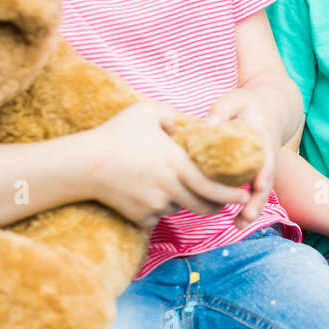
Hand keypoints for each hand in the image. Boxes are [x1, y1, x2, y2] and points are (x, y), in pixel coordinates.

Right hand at [87, 101, 251, 228]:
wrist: (83, 164)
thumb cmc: (116, 134)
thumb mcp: (145, 111)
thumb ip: (172, 114)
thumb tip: (186, 123)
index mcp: (176, 164)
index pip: (213, 187)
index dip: (232, 194)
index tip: (245, 195)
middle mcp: (169, 188)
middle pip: (202, 205)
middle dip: (218, 205)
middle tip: (227, 202)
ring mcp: (154, 205)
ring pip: (180, 209)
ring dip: (187, 203)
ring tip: (187, 192)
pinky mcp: (140, 217)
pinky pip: (158, 216)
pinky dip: (161, 209)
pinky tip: (153, 194)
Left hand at [205, 89, 277, 226]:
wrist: (274, 108)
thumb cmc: (250, 103)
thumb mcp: (237, 98)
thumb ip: (223, 109)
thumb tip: (208, 124)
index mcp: (263, 136)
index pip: (267, 155)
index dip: (264, 170)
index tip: (259, 183)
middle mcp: (268, 155)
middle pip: (267, 180)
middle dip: (258, 199)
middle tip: (248, 216)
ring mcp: (266, 166)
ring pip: (262, 190)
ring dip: (253, 208)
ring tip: (240, 225)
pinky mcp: (259, 173)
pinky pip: (256, 191)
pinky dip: (248, 206)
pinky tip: (237, 222)